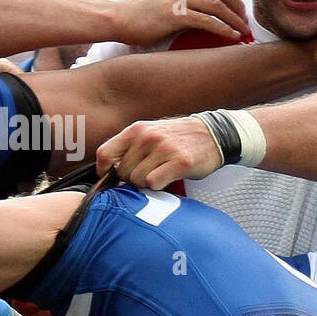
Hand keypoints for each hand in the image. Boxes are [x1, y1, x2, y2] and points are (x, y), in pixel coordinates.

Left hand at [95, 117, 223, 189]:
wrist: (212, 134)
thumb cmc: (178, 138)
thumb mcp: (149, 133)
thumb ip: (129, 148)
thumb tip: (107, 171)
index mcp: (136, 130)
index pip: (104, 154)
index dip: (103, 170)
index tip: (110, 177)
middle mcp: (147, 137)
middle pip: (122, 173)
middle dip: (131, 179)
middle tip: (147, 174)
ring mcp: (164, 149)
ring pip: (137, 180)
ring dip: (146, 183)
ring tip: (159, 174)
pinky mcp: (179, 162)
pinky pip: (154, 183)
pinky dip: (159, 186)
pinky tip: (168, 178)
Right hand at [112, 0, 250, 47]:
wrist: (117, 18)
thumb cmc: (139, 14)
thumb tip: (201, 11)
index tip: (240, 13)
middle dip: (238, 8)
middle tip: (246, 23)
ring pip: (217, 5)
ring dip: (234, 20)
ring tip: (243, 33)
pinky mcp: (175, 13)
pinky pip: (206, 20)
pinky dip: (223, 29)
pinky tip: (231, 37)